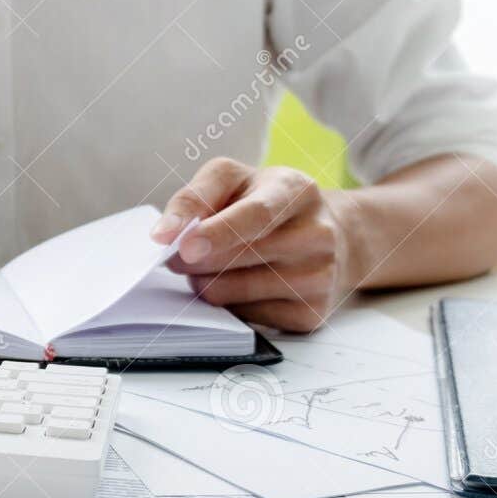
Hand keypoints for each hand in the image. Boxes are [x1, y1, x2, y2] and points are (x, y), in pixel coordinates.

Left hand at [150, 158, 364, 332]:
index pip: (256, 215)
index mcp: (295, 190)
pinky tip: (239, 284)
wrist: (331, 232)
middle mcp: (316, 233)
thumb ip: (194, 198)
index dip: (217, 233)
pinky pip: (244, 318)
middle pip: (236, 258)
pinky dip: (228, 303)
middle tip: (179, 253)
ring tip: (213, 265)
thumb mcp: (233, 179)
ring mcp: (319, 277)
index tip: (184, 246)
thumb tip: (165, 234)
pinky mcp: (310, 313)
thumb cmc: (267, 201)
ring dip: (204, 281)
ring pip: (231, 292)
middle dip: (192, 259)